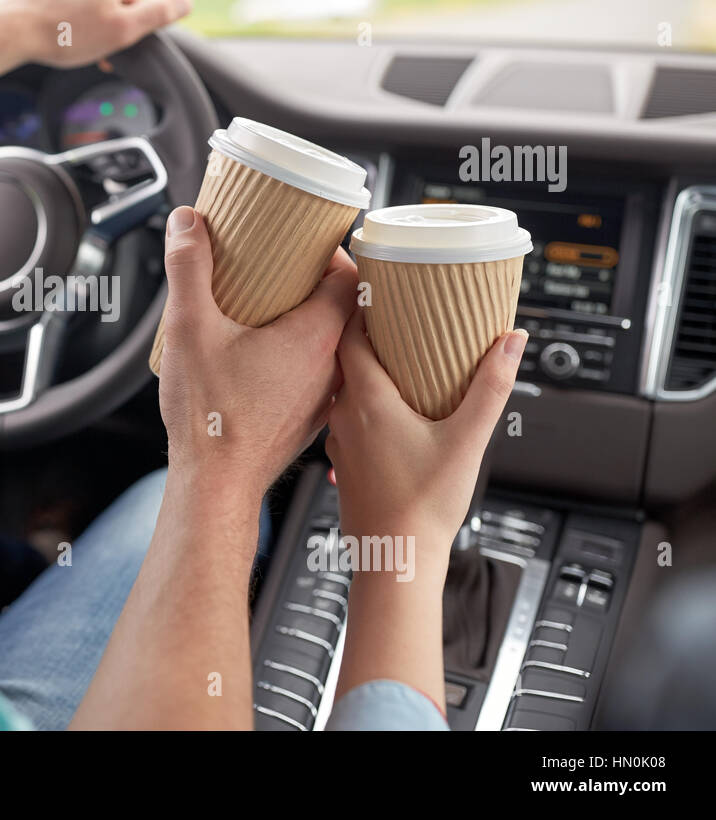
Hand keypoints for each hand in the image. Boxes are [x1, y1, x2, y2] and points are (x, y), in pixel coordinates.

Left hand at [0, 0, 191, 67]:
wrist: (11, 30)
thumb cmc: (66, 36)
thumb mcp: (121, 32)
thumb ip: (157, 15)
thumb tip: (186, 2)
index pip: (130, 4)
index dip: (120, 30)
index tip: (104, 49)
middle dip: (97, 18)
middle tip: (80, 43)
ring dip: (73, 9)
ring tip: (59, 32)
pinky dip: (51, 0)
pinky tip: (44, 18)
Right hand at [158, 206, 358, 512]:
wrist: (214, 486)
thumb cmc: (211, 421)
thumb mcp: (189, 328)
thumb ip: (188, 268)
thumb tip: (188, 224)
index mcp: (316, 338)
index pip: (352, 278)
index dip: (333, 251)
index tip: (308, 240)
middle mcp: (331, 368)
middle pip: (345, 308)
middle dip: (318, 281)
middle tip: (287, 264)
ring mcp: (322, 397)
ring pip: (332, 344)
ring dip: (310, 320)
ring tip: (274, 304)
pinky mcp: (306, 419)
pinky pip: (317, 373)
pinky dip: (300, 354)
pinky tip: (266, 352)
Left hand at [326, 309, 526, 559]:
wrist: (395, 559)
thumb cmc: (424, 506)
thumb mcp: (469, 439)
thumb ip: (491, 386)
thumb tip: (511, 342)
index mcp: (366, 401)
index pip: (350, 336)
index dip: (362, 311)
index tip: (379, 292)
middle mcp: (343, 416)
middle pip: (344, 359)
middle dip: (366, 336)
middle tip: (393, 320)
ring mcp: (339, 441)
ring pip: (344, 391)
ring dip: (365, 372)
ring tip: (394, 360)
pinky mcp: (344, 463)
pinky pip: (348, 419)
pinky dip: (364, 404)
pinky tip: (390, 411)